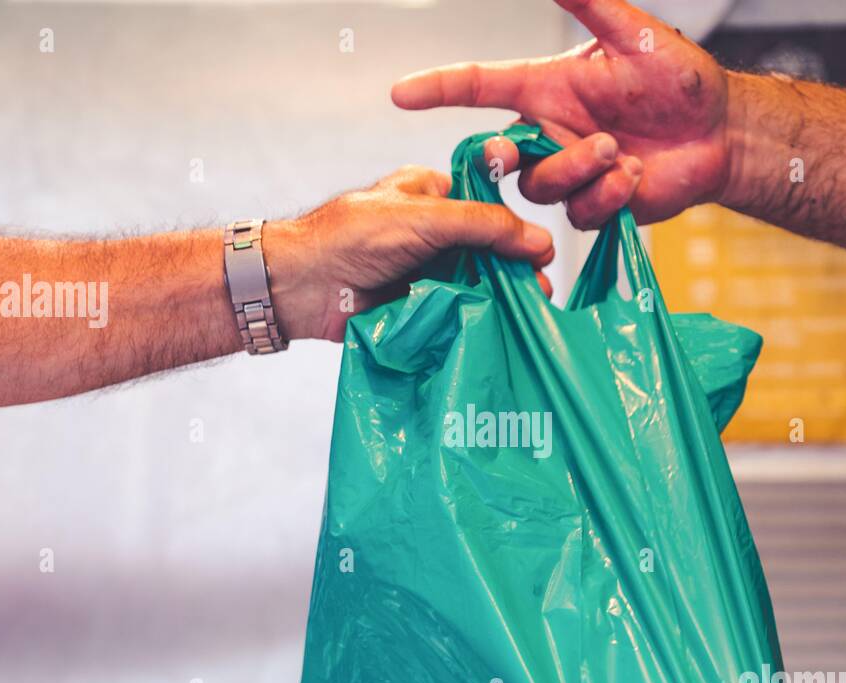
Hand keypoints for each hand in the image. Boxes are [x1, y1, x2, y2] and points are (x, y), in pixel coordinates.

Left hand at [265, 166, 554, 341]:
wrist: (303, 287)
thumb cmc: (353, 237)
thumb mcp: (426, 218)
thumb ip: (484, 226)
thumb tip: (540, 242)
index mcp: (432, 193)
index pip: (488, 198)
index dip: (517, 217)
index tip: (542, 244)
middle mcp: (434, 230)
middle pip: (490, 245)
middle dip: (518, 265)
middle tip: (542, 286)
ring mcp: (429, 269)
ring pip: (480, 279)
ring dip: (505, 294)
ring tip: (533, 310)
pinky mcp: (423, 304)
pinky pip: (461, 307)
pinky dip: (483, 316)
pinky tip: (508, 327)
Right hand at [391, 0, 730, 227]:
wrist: (721, 133)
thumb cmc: (682, 80)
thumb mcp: (635, 35)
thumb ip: (591, 3)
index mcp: (548, 88)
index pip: (480, 86)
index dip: (439, 88)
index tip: (401, 94)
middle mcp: (552, 131)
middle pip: (501, 154)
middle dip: (504, 156)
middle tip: (516, 150)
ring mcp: (572, 172)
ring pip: (542, 187)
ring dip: (579, 170)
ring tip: (620, 153)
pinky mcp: (595, 206)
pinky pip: (580, 213)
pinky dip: (609, 196)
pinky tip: (636, 177)